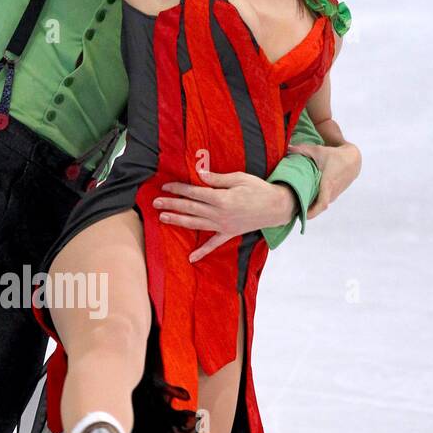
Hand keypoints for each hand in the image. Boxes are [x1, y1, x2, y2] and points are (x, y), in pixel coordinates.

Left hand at [153, 158, 296, 262]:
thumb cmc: (258, 189)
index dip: (178, 189)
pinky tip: (191, 257)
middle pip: (190, 208)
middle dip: (172, 205)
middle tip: (155, 202)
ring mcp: (223, 225)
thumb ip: (217, 179)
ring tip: (163, 218)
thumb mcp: (239, 178)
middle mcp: (219, 214)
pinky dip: (202, 251)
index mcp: (221, 198)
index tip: (166, 186)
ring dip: (178, 221)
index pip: (194, 192)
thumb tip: (199, 174)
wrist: (276, 207)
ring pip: (196, 224)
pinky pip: (214, 244)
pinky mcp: (229, 233)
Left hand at [287, 141, 361, 219]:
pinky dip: (315, 201)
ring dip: (311, 205)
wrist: (353, 159)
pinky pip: (323, 200)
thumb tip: (286, 147)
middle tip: (292, 211)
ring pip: (320, 203)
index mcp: (328, 184)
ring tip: (296, 205)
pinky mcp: (335, 194)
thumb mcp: (317, 151)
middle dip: (306, 209)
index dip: (312, 212)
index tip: (302, 216)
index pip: (321, 204)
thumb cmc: (334, 155)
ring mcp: (335, 194)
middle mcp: (332, 192)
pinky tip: (305, 199)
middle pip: (318, 207)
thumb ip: (301, 150)